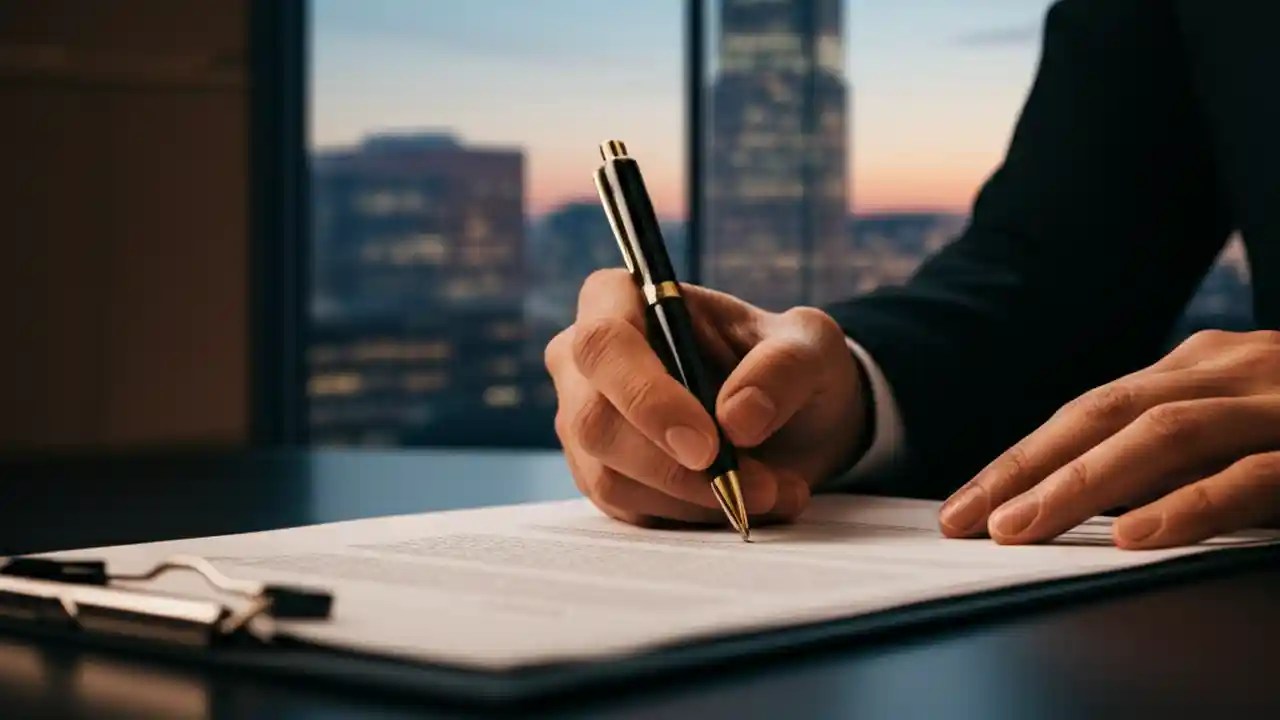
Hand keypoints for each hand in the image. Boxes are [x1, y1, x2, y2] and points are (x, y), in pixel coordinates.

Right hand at [544, 269, 868, 527]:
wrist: (793, 419)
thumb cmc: (788, 363)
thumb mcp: (811, 348)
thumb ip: (783, 369)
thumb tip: (737, 419)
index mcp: (620, 299)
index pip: (604, 344)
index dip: (646, 398)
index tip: (707, 446)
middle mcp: (586, 361)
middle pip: (595, 421)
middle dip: (677, 468)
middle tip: (758, 485)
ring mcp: (585, 422)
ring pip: (611, 478)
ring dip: (697, 498)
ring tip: (772, 491)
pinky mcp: (602, 475)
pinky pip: (630, 511)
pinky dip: (694, 516)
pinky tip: (744, 501)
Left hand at [939, 330, 1279, 547]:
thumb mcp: (1235, 430)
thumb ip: (1163, 457)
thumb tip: (1072, 502)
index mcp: (1198, 369)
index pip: (1090, 411)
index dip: (1021, 460)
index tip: (962, 508)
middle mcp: (1228, 372)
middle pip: (1105, 414)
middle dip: (1025, 470)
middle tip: (963, 520)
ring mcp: (1274, 404)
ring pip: (1161, 435)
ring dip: (1081, 485)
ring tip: (1019, 529)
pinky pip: (1248, 476)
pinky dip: (1186, 505)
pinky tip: (1132, 536)